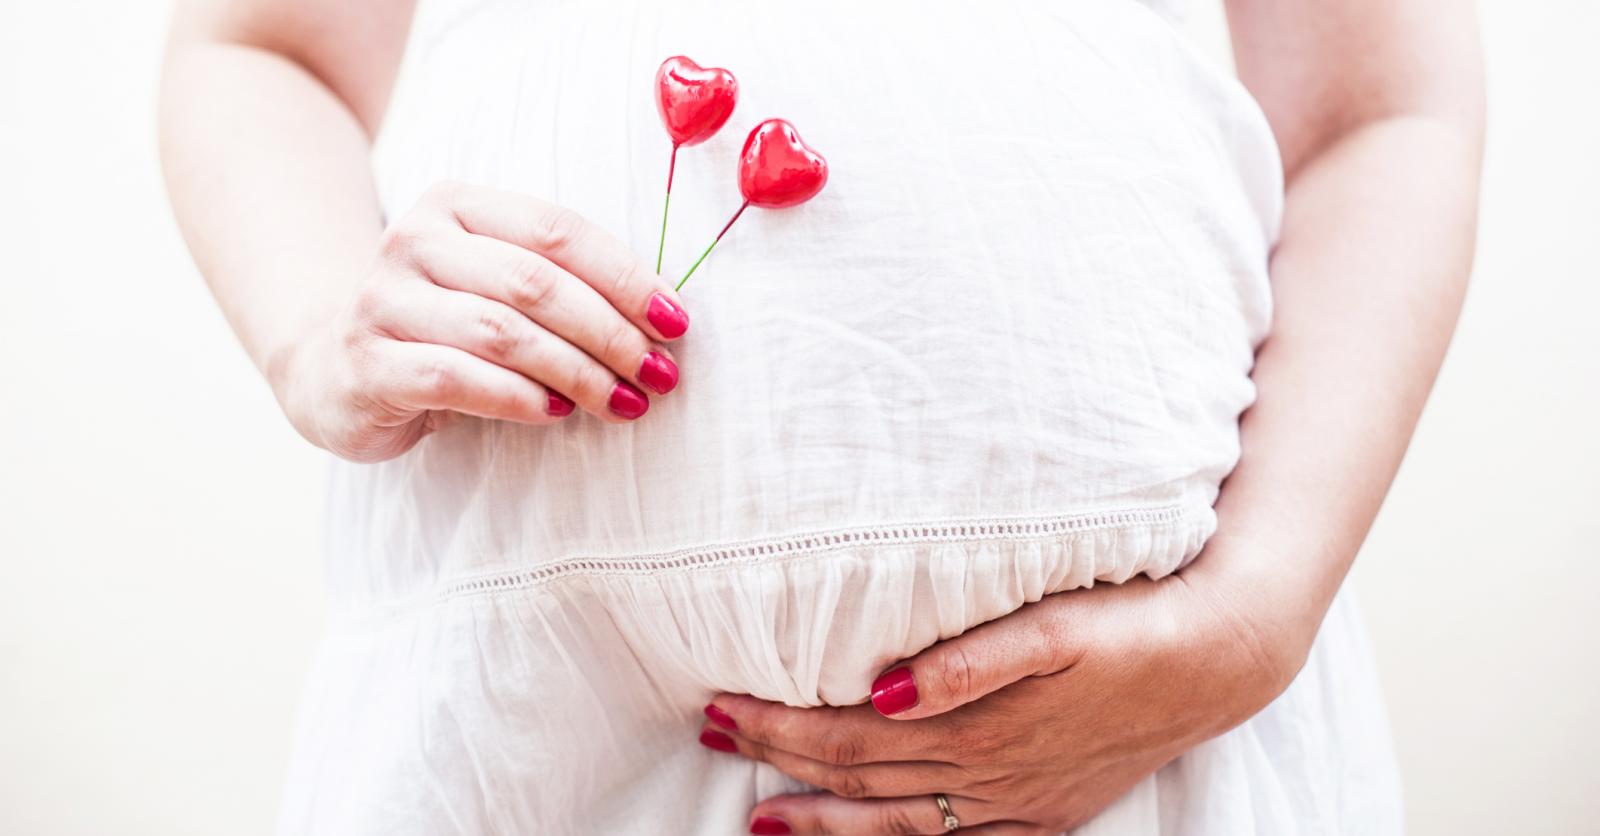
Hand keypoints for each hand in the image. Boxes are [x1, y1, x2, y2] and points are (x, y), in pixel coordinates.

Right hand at [273, 181, 691, 461]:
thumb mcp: (497, 286)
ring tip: (622, 402)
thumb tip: (662, 321)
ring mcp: (382, 300)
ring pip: (501, 332)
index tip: (677, 323)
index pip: (558, 231)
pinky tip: (557, 413)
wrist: (335, 368)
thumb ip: (562, 284)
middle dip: (610, 333)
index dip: (626, 277)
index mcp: (456, 203)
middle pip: (535, 283)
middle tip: (658, 375)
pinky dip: (517, 398)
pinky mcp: (366, 362)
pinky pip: (455, 378)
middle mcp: (413, 239)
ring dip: (576, 372)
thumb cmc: (446, 326)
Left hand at [698, 575, 1302, 834]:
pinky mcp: (1041, 813)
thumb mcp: (1057, 627)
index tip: (718, 704)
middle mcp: (985, 776)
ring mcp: (1013, 803)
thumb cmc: (1134, 625)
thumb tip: (884, 688)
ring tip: (758, 819)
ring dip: (819, 817)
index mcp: (976, 727)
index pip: (846, 735)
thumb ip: (969, 660)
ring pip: (892, 821)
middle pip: (856, 777)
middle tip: (712, 735)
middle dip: (776, 761)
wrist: (1222, 660)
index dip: (777, 725)